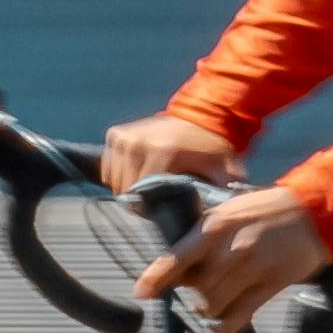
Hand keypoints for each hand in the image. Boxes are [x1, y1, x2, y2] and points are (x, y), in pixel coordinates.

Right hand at [102, 112, 238, 198]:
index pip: (140, 196)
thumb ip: (224, 192)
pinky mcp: (116, 135)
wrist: (202, 116)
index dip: (147, 210)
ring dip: (127, 186)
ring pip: (113, 181)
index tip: (160, 210)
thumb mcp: (224, 170)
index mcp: (161, 153)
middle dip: (137, 199)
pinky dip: (119, 173)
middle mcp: (138, 143)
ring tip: (147, 185)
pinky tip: (137, 171)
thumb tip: (224, 216)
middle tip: (155, 198)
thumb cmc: (212, 148)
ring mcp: (124, 138)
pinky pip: (108, 167)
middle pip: (124, 190)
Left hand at [139, 184, 329, 332]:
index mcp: (215, 226)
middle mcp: (231, 248)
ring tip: (212, 304)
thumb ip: (203, 235)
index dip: (156, 277)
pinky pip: (239, 316)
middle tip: (198, 290)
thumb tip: (178, 267)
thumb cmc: (264, 210)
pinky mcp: (271, 283)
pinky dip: (223, 330)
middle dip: (193, 293)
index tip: (142, 292)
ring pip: (214, 305)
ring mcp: (253, 267)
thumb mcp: (228, 211)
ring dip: (208, 310)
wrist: (312, 212)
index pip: (177, 257)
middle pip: (196, 288)